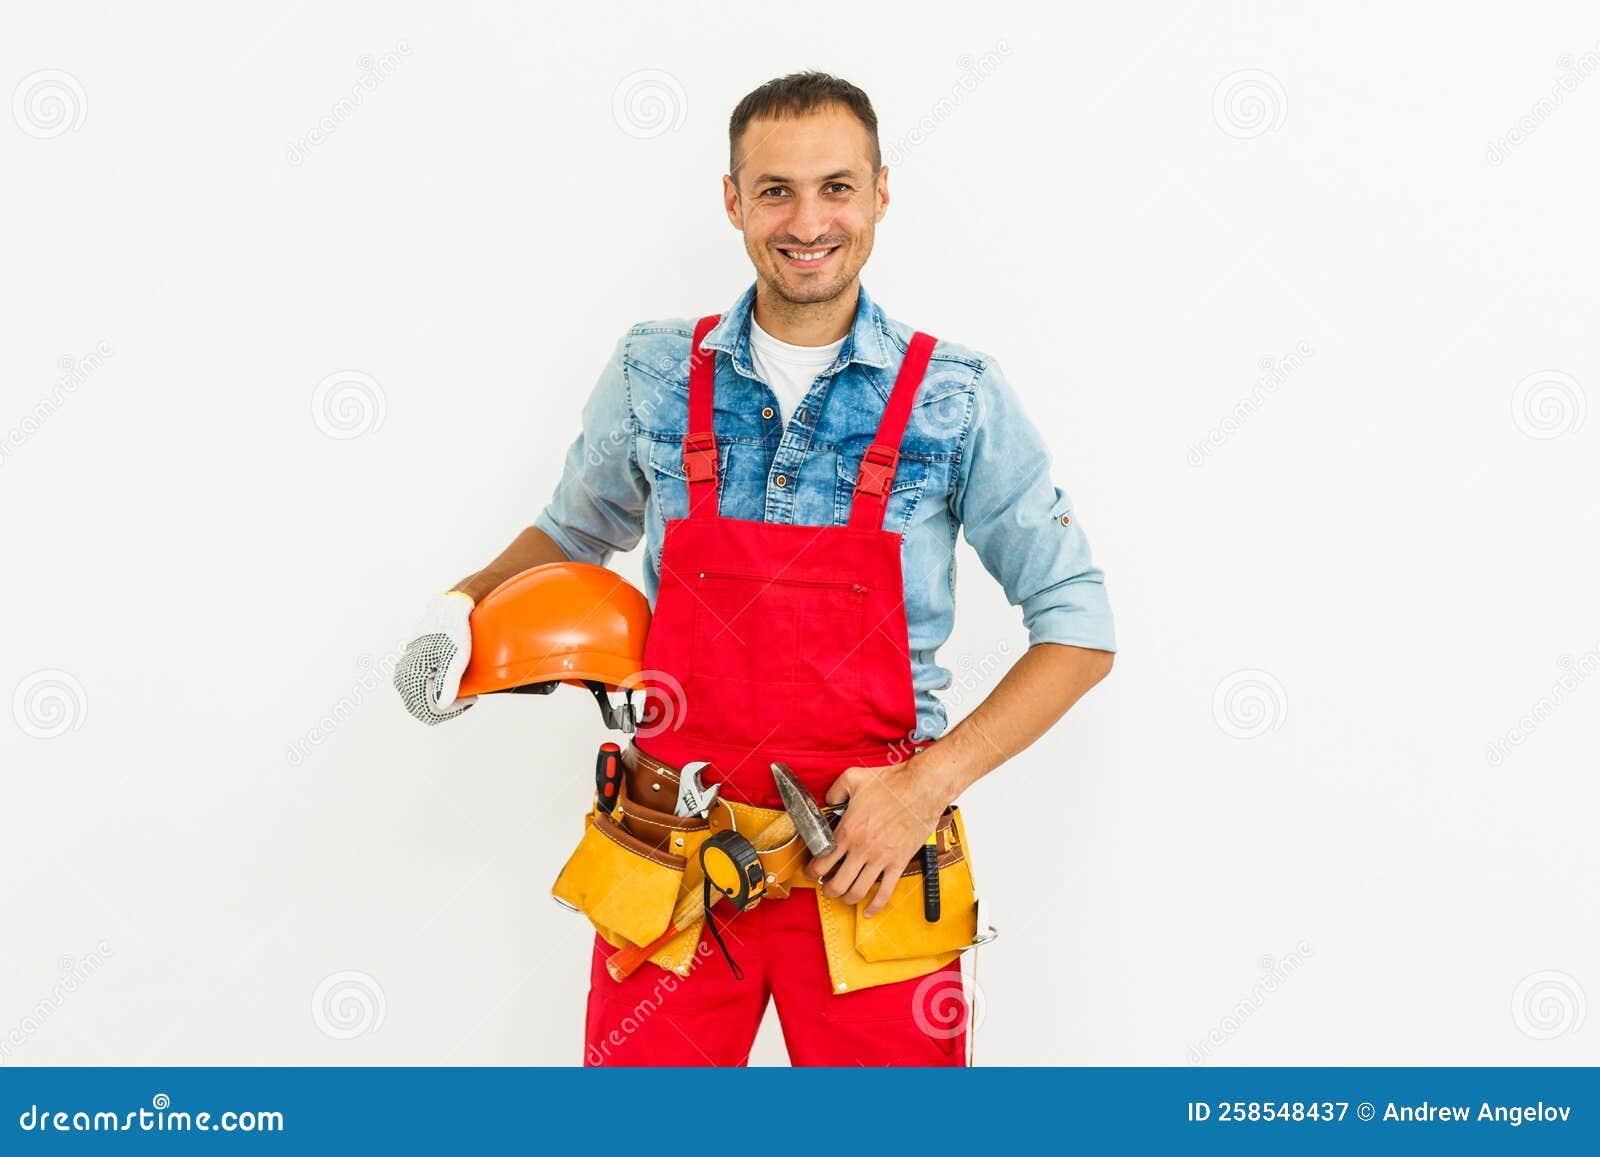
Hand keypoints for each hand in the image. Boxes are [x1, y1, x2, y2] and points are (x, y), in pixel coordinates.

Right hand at [393, 591, 477, 724]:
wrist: (447, 611)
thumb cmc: (453, 632)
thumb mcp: (456, 658)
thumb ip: (448, 682)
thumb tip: (441, 705)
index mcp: (409, 677)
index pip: (428, 712)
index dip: (452, 710)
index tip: (471, 697)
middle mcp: (402, 678)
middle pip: (424, 710)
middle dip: (448, 707)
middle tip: (470, 695)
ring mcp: (404, 674)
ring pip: (422, 702)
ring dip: (443, 700)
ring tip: (464, 689)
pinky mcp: (409, 669)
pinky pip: (421, 691)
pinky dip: (438, 692)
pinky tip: (453, 684)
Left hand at [806, 757, 955, 917]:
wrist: (921, 787)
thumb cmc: (891, 782)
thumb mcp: (853, 778)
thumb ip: (835, 791)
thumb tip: (828, 800)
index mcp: (848, 831)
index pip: (822, 862)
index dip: (812, 872)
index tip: (812, 872)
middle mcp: (861, 849)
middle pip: (837, 883)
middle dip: (827, 889)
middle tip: (826, 887)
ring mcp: (880, 859)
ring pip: (857, 891)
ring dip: (847, 898)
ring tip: (844, 896)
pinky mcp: (898, 863)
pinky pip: (885, 892)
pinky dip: (875, 906)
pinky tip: (868, 911)